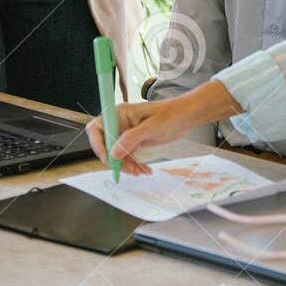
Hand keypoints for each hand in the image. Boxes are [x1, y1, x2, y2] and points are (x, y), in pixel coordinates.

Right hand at [85, 94, 216, 175]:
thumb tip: (113, 154)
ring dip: (126, 165)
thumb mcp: (151, 127)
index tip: (109, 159)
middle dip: (115, 159)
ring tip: (141, 172)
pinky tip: (145, 170)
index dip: (97, 144)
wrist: (188, 116)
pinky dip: (134, 164)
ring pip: (117, 154)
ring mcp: (127, 133)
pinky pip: (128, 156)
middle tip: (130, 170)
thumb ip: (131, 139)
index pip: (97, 128)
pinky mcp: (135, 141)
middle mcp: (120, 122)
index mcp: (120, 113)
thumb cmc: (172, 115)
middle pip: (106, 144)